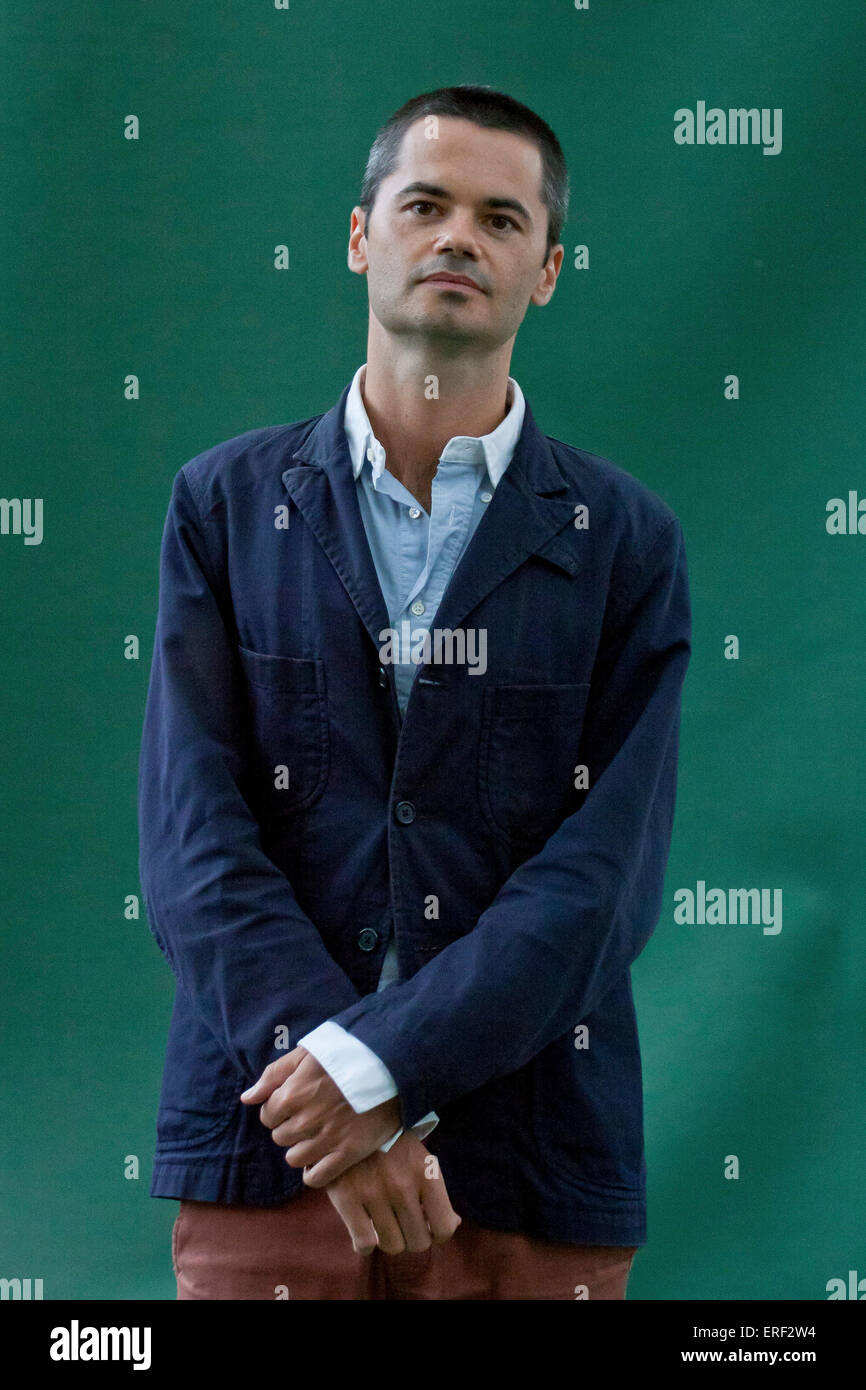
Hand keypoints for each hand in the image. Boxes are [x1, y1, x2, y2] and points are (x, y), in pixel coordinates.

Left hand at [240, 1046, 402, 1184]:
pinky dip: (315, 1173)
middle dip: (291, 1127)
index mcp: (293, 1094)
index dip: (279, 1109)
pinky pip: (316, 1178)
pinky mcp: (348, 1153)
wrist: (391, 1064)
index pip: (268, 1115)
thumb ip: (273, 1076)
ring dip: (302, 1148)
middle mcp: (306, 1120)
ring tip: (319, 1134)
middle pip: (281, 1137)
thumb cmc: (346, 1054)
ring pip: (295, 1158)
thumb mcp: (306, 1054)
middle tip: (311, 1116)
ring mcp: (327, 1139)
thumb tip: (247, 1097)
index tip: (296, 1103)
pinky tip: (324, 1158)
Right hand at [324, 1130, 461, 1254]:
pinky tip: (364, 1230)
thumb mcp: (422, 1159)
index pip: (444, 1228)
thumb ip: (437, 1192)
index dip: (437, 1233)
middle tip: (404, 1224)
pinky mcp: (347, 1199)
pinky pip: (363, 1244)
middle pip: (418, 1242)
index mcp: (426, 1173)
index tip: (427, 1225)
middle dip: (413, 1237)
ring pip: (392, 1246)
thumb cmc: (392, 1144)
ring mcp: (373, 1193)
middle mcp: (402, 1185)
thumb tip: (454, 1224)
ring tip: (384, 1223)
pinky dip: (364, 1244)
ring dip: (389, 1239)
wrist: (351, 1119)